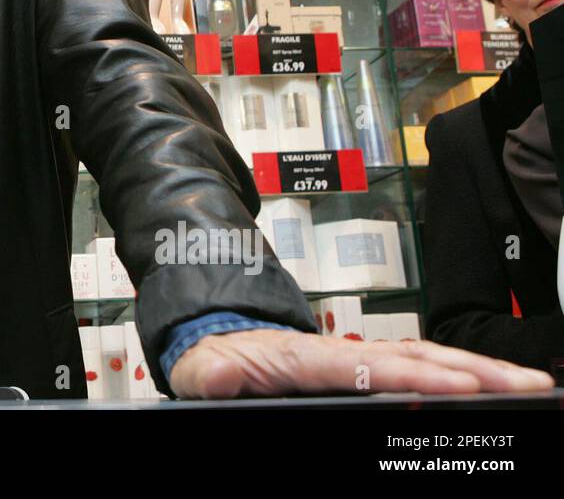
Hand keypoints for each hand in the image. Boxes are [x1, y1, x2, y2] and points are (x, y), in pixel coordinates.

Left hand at [169, 329, 554, 398]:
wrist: (214, 340)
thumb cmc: (213, 359)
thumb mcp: (200, 369)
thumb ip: (211, 372)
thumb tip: (222, 372)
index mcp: (301, 356)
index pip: (366, 367)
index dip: (413, 377)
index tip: (460, 387)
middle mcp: (336, 351)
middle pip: (411, 358)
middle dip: (471, 370)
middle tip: (523, 384)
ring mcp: (353, 356)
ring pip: (422, 359)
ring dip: (476, 368)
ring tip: (526, 382)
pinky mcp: (362, 366)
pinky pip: (416, 366)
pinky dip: (457, 372)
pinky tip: (489, 382)